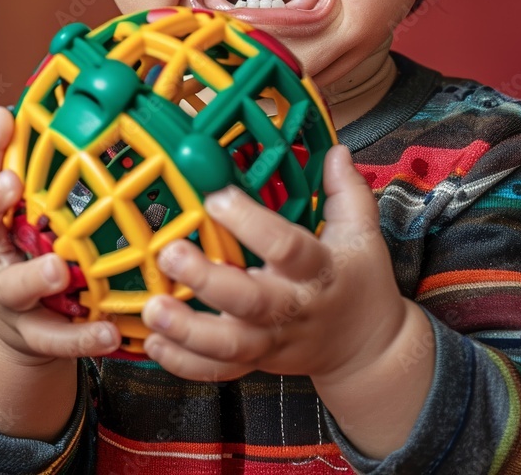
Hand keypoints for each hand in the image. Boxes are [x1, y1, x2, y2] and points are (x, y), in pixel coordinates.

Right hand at [0, 106, 119, 363]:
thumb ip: (68, 172)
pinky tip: (108, 333)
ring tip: (57, 270)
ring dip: (33, 276)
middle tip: (10, 184)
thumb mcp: (43, 209)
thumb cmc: (41, 247)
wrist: (27, 322)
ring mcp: (8, 295)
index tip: (2, 117)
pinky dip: (80, 337)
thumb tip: (120, 110)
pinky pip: (54, 338)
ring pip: (11, 287)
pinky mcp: (32, 334)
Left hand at [140, 144, 409, 384]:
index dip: (250, 223)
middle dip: (207, 280)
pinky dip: (184, 363)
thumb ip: (347, 189)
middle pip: (249, 302)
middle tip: (169, 254)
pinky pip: (218, 371)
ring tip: (153, 308)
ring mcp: (273, 340)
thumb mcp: (363, 232)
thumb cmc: (359, 282)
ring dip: (187, 330)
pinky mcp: (257, 363)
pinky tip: (154, 343)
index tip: (217, 197)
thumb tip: (335, 150)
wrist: (367, 349)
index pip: (285, 245)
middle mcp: (293, 307)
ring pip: (229, 345)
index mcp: (319, 270)